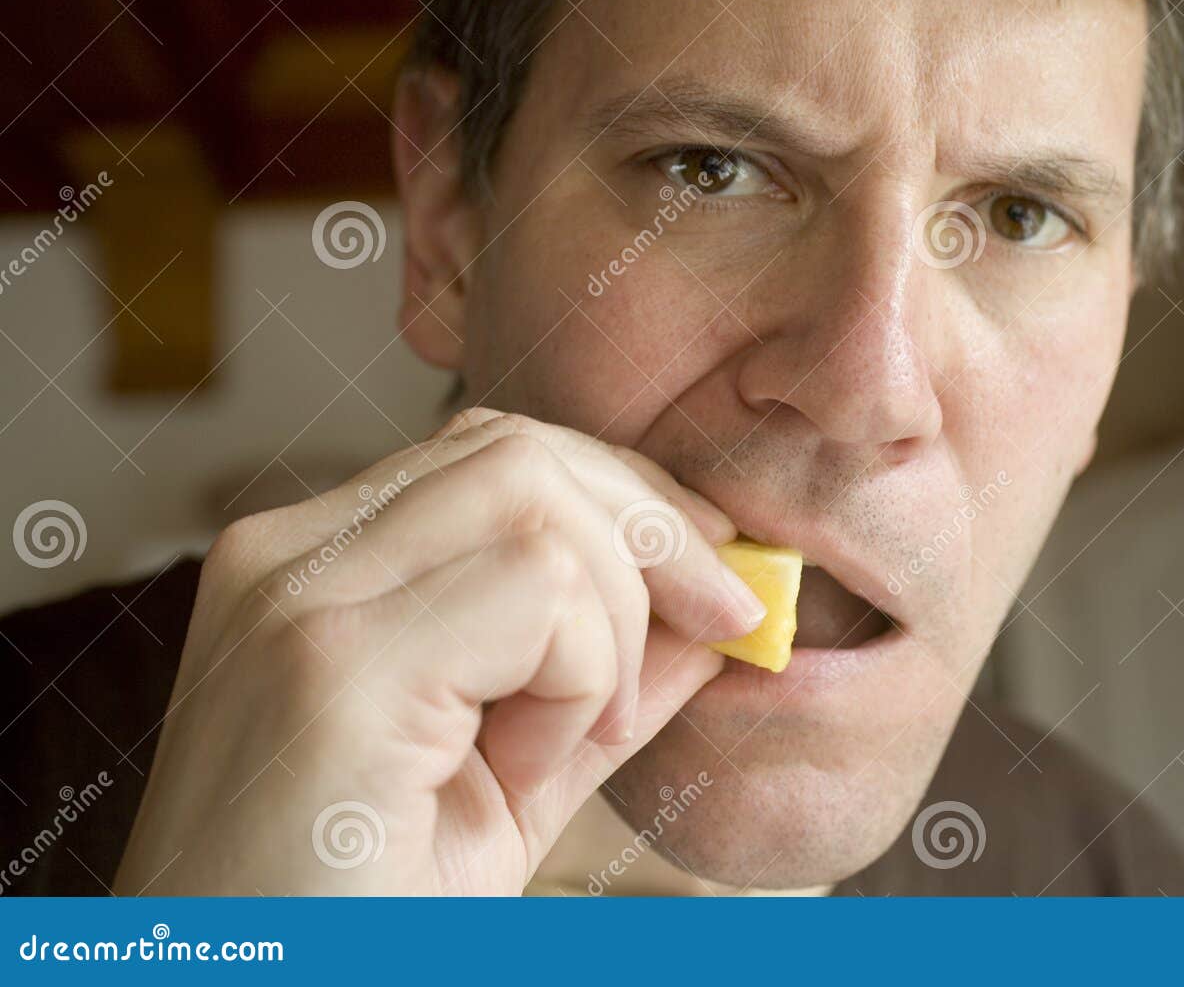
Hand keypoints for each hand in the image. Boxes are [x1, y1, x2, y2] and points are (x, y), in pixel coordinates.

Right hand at [112, 407, 764, 894]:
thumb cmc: (361, 911)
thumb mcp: (512, 775)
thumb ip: (603, 676)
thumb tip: (715, 603)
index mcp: (310, 565)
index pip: (495, 457)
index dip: (626, 499)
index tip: (713, 574)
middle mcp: (286, 557)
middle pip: (522, 450)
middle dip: (654, 529)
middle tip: (721, 622)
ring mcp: (298, 600)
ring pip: (535, 495)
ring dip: (611, 620)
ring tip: (572, 738)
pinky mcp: (333, 665)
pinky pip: (537, 588)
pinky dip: (583, 673)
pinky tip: (530, 765)